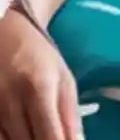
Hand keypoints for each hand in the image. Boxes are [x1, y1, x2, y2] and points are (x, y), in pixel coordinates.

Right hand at [0, 12, 81, 139]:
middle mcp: (9, 101)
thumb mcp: (64, 80)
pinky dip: (11, 137)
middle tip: (55, 135)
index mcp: (38, 89)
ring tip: (39, 131)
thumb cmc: (39, 57)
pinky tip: (23, 131)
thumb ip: (70, 115)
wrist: (4, 33)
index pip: (50, 135)